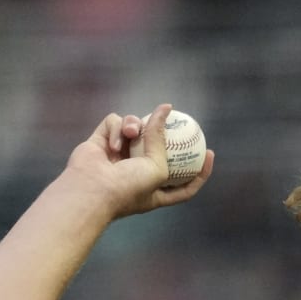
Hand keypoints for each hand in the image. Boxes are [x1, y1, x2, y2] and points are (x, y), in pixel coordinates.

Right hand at [63, 103, 213, 218]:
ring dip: (135, 127)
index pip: (183, 183)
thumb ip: (162, 141)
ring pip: (135, 127)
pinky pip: (114, 123)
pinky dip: (116, 130)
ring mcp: (117, 156)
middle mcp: (135, 172)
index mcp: (154, 190)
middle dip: (163, 134)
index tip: (210, 152)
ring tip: (132, 133)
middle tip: (178, 120)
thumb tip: (165, 109)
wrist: (90, 189)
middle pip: (157, 147)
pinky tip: (113, 143)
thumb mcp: (158, 168)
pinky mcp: (100, 141)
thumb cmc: (127, 187)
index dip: (199, 170)